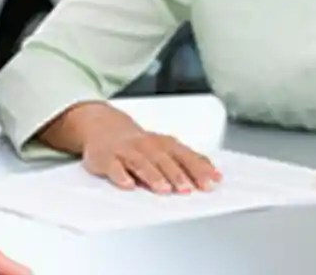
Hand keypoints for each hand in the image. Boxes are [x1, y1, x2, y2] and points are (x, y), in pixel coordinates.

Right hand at [82, 127, 221, 194]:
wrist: (101, 125)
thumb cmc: (138, 143)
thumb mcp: (164, 147)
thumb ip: (187, 160)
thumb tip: (214, 174)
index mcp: (163, 144)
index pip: (184, 156)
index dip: (198, 169)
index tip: (212, 182)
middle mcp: (146, 146)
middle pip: (164, 159)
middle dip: (177, 174)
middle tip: (188, 189)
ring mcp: (125, 151)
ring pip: (141, 162)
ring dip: (153, 175)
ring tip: (163, 189)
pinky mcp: (106, 158)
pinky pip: (113, 166)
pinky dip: (121, 175)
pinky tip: (128, 185)